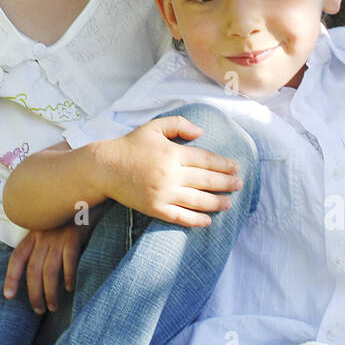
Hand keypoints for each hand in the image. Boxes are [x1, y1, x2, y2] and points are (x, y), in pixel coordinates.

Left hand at [3, 221, 89, 313]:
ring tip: (53, 306)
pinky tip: (70, 288)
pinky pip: (69, 261)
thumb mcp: (49, 225)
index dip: (11, 278)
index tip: (8, 296)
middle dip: (34, 294)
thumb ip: (43, 243)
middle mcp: (43, 237)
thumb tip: (40, 270)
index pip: (17, 258)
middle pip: (33, 270)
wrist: (84, 191)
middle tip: (38, 309)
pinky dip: (69, 276)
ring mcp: (58, 237)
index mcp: (33, 234)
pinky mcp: (73, 236)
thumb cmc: (67, 215)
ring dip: (50, 292)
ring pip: (49, 270)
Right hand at [97, 115, 242, 226]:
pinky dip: (196, 220)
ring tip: (229, 203)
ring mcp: (163, 193)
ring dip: (217, 203)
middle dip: (226, 183)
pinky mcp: (154, 209)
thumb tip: (201, 133)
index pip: (206, 160)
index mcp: (172, 153)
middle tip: (239, 185)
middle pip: (206, 180)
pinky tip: (208, 221)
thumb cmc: (131, 145)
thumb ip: (179, 124)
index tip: (236, 168)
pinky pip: (180, 217)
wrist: (104, 168)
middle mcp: (170, 174)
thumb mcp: (154, 127)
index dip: (224, 165)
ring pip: (197, 201)